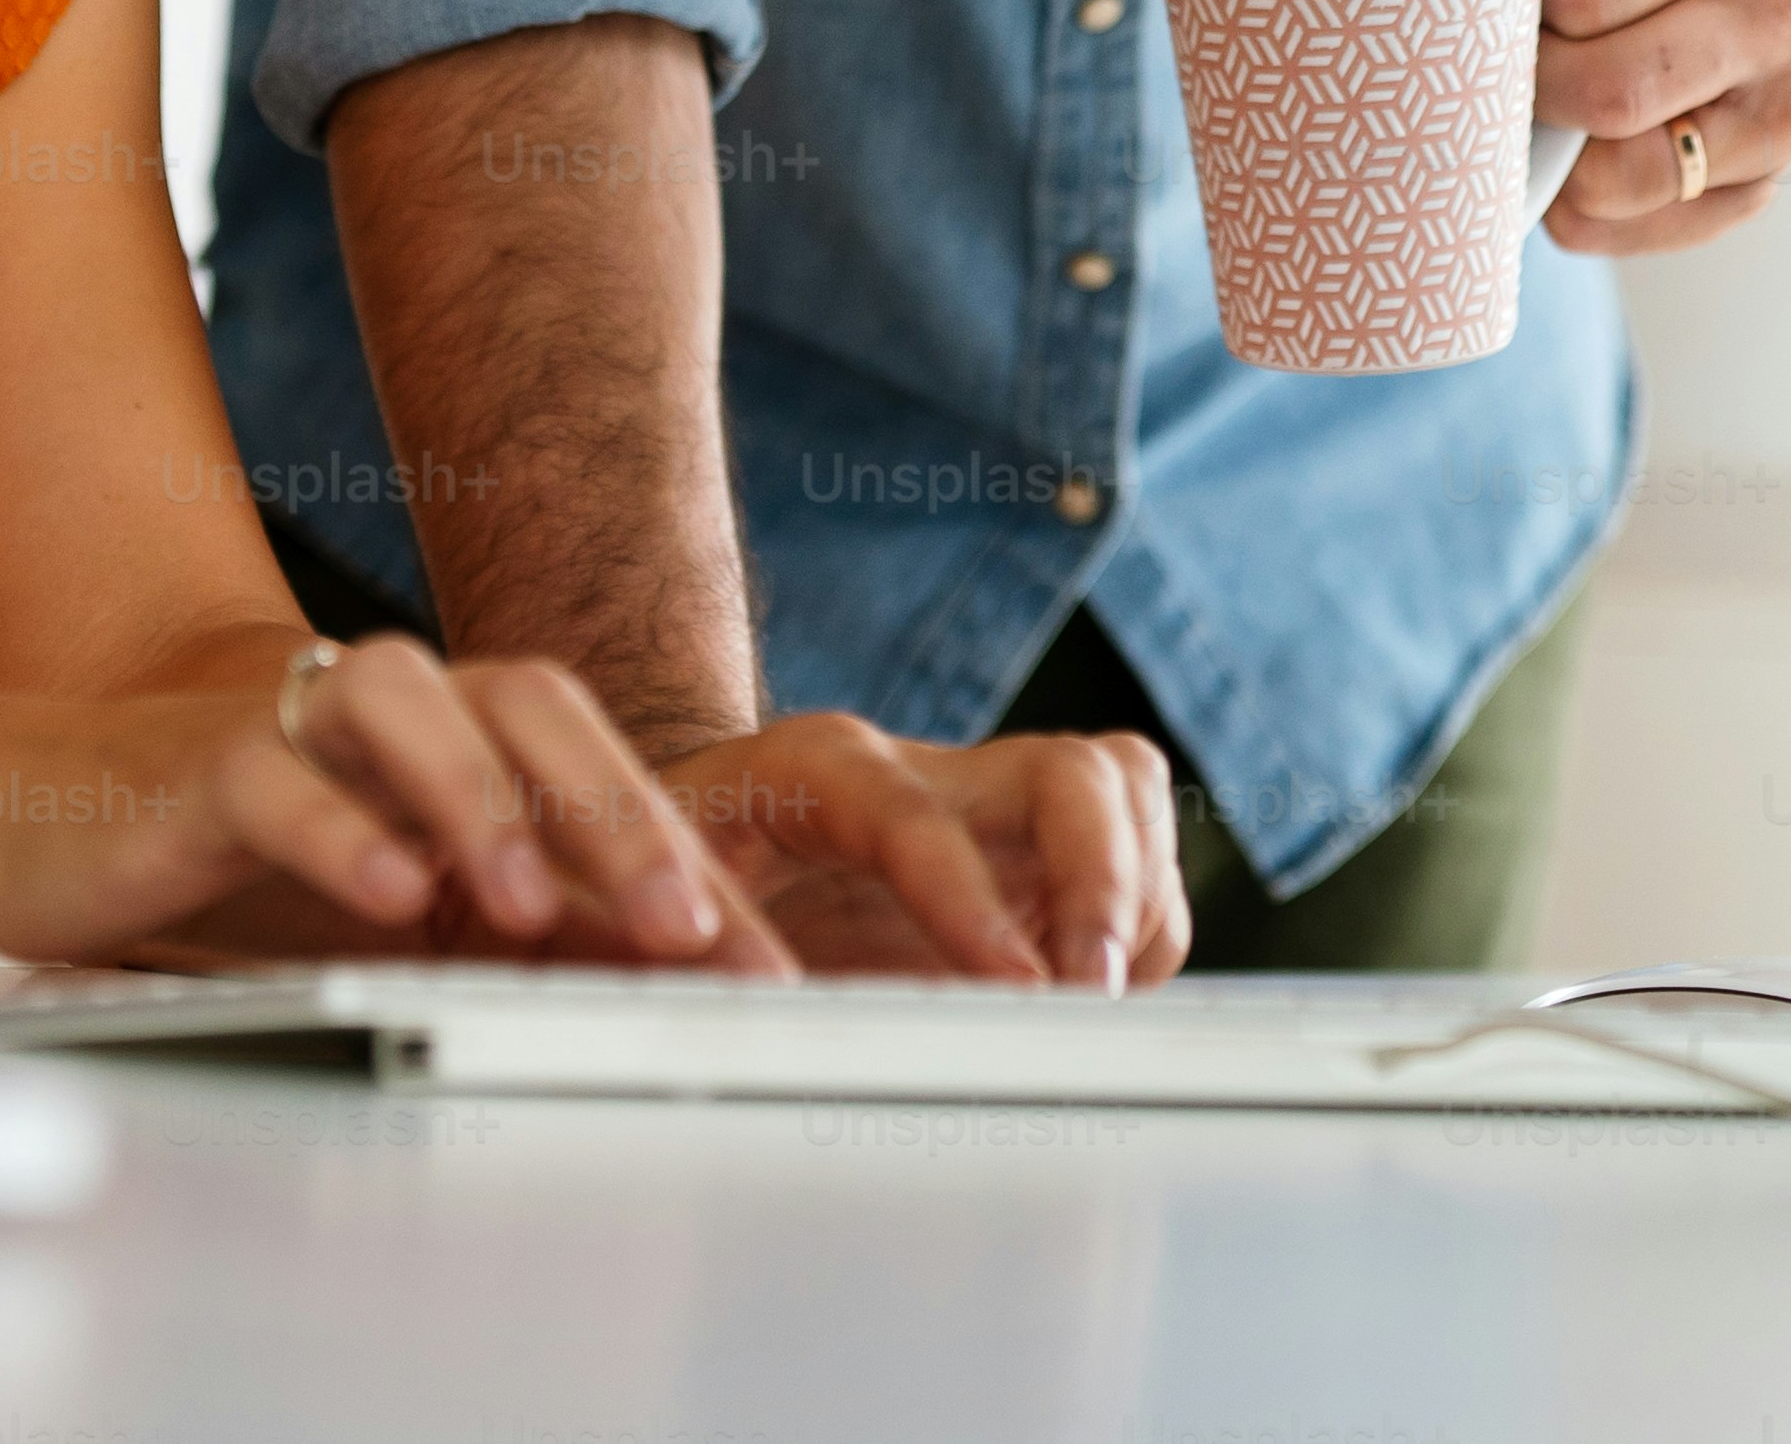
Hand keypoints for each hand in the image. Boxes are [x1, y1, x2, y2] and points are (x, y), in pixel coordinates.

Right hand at [0, 632, 775, 971]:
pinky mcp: (198, 760)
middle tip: (687, 924)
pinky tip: (386, 890)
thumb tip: (653, 992)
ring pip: (410, 704)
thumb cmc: (224, 863)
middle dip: (619, 814)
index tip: (765, 969)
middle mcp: (390, 711)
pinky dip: (338, 827)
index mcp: (451, 739)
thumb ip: (506, 928)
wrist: (32, 817)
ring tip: (530, 904)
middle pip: (532, 706)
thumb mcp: (392, 907)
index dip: (686, 857)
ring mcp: (294, 722)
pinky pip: (278, 774)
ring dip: (481, 796)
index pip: (595, 770)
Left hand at [648, 713, 1189, 988]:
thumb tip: (741, 1023)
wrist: (691, 848)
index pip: (909, 813)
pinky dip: (1145, 926)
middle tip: (1089, 998)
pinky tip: (1099, 995)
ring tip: (1095, 1003)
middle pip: (1064, 772)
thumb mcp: (646, 902)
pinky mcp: (1035, 848)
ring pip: (1120, 792)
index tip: (1011, 989)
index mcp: (815, 768)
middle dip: (1102, 882)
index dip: (965, 900)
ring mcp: (990, 803)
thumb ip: (694, 955)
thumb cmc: (665, 881)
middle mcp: (922, 770)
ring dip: (1136, 901)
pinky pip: (1138, 852)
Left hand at [1407, 0, 1790, 256]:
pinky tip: (1572, 149)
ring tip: (1534, 99)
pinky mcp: (1765, 182)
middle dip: (1528, 81)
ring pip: (1628, 179)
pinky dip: (1580, 208)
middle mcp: (1784, 13)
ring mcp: (1786, 109)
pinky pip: (1639, 231)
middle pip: (1610, 92)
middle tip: (1499, 50)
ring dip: (1553, 155)